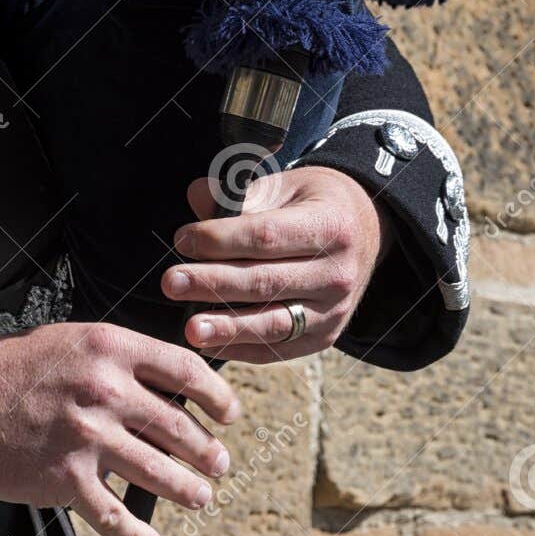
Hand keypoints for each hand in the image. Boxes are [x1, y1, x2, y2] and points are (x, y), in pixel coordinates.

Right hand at [0, 323, 240, 535]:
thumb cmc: (16, 369)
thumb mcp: (76, 341)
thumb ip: (122, 361)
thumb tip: (171, 389)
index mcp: (111, 350)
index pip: (185, 371)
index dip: (217, 397)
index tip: (228, 414)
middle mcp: (105, 393)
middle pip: (179, 428)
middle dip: (207, 452)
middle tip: (218, 464)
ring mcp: (87, 439)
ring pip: (158, 474)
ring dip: (188, 491)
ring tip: (199, 497)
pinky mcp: (66, 480)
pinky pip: (114, 517)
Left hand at [162, 166, 390, 361]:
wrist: (363, 234)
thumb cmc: (310, 206)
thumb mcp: (284, 187)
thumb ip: (241, 194)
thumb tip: (197, 195)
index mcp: (331, 226)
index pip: (267, 237)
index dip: (221, 240)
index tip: (182, 240)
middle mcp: (339, 273)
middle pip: (266, 282)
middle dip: (214, 283)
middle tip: (171, 283)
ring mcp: (334, 311)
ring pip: (273, 323)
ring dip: (227, 328)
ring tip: (190, 328)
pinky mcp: (325, 338)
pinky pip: (278, 349)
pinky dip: (242, 348)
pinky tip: (210, 343)